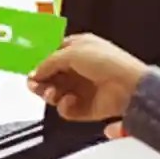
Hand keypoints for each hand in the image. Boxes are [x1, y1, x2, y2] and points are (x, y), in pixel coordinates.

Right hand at [26, 33, 147, 121]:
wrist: (130, 87)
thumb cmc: (108, 62)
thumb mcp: (72, 52)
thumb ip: (49, 61)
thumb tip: (35, 71)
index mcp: (79, 48)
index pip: (53, 54)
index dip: (40, 61)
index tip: (30, 67)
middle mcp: (80, 68)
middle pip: (51, 76)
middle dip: (40, 80)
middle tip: (34, 84)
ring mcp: (82, 88)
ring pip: (55, 94)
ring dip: (49, 94)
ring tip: (51, 93)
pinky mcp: (86, 107)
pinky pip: (66, 109)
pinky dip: (65, 107)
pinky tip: (69, 101)